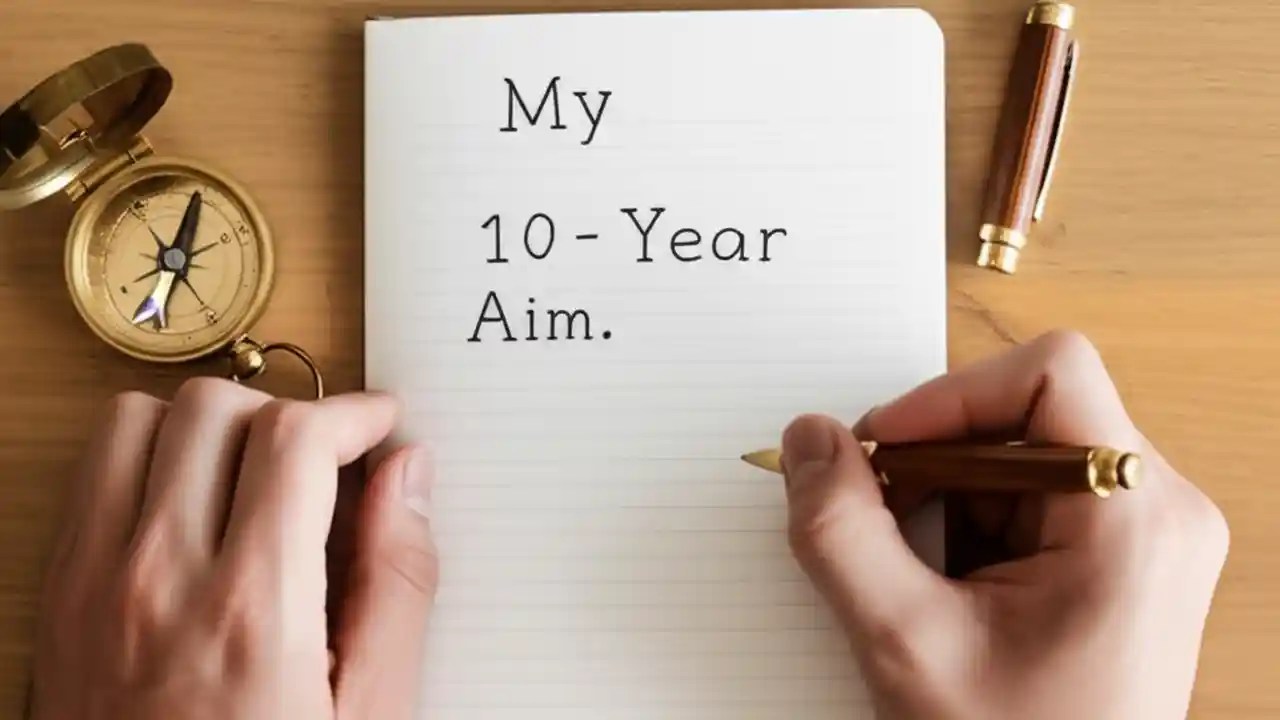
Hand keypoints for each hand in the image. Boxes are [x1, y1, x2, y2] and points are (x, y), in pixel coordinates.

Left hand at [30, 379, 437, 719]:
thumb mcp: (371, 711)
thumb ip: (397, 582)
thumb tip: (408, 476)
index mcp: (254, 613)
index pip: (295, 440)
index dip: (354, 413)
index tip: (380, 426)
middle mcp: (160, 581)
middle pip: (216, 410)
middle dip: (287, 414)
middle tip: (325, 460)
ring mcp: (94, 584)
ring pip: (139, 421)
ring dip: (207, 426)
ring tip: (254, 473)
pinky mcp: (57, 595)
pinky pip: (90, 472)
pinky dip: (145, 458)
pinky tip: (193, 507)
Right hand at [781, 331, 1228, 719]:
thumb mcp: (907, 642)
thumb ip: (842, 531)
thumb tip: (811, 439)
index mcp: (1135, 518)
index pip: (1050, 373)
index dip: (949, 394)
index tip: (883, 448)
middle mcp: (1157, 511)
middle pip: (1025, 412)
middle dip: (933, 461)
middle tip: (878, 522)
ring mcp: (1143, 534)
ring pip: (1017, 454)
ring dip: (944, 498)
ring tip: (920, 577)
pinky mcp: (1117, 556)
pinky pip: (1027, 495)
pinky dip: (967, 524)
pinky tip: (948, 586)